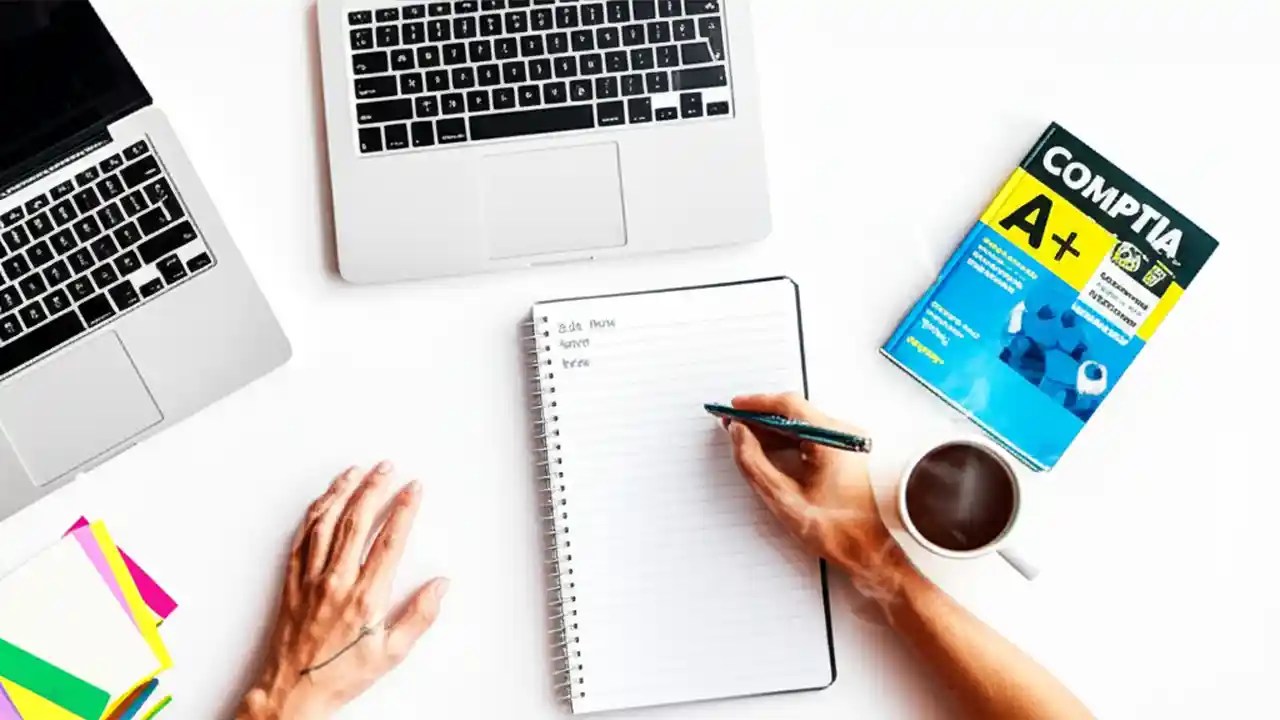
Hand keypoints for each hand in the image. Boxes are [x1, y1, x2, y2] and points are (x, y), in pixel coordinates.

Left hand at [237, 463, 449, 719]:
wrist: (293, 691)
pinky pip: (303, 536)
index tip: (414, 489)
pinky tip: (324, 499)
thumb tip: (440, 586)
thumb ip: (419, 616)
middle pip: (357, 520)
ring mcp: (311, 578)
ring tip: (357, 471)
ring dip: (344, 491)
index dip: (404, 509)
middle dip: (375, 488)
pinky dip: (316, 512)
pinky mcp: (293, 581)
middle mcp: (336, 580)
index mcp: (365, 597)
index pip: (389, 540)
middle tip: (388, 468)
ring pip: (327, 521)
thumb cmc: (340, 675)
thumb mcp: (392, 654)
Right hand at [725, 394, 908, 601]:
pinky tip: (767, 448)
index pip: (789, 407)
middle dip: (761, 417)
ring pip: (801, 425)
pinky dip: (786, 440)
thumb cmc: (838, 531)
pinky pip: (810, 437)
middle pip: (794, 413)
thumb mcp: (785, 499)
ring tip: (745, 435)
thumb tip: (739, 435)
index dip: (757, 404)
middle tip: (734, 423)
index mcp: (832, 440)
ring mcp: (846, 443)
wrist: (869, 551)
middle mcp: (843, 435)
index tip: (735, 408)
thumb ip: (755, 464)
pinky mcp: (844, 454)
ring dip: (772, 429)